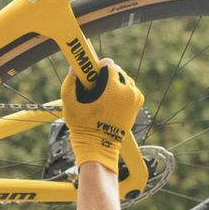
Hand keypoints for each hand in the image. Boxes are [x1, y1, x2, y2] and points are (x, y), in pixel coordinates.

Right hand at [60, 59, 142, 173]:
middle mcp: (129, 91)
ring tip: (102, 96)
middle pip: (116, 71)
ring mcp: (135, 98)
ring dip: (114, 83)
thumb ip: (72, 79)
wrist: (98, 145)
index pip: (108, 64)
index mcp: (114, 88)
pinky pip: (129, 89)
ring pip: (123, 79)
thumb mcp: (70, 100)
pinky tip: (110, 101)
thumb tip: (75, 67)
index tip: (90, 75)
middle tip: (94, 87)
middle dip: (105, 76)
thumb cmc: (83, 124)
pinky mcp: (138, 104)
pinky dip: (120, 92)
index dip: (97, 67)